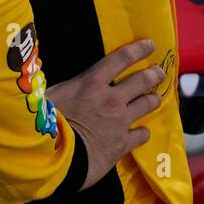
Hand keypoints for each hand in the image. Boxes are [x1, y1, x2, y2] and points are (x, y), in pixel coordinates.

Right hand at [47, 38, 164, 190]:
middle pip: (142, 80)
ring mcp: (120, 121)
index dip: (138, 50)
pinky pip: (142, 135)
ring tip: (155, 98)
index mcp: (92, 83)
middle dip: (154, 74)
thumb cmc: (44, 123)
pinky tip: (142, 133)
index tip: (150, 45)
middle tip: (159, 72)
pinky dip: (143, 132)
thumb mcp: (49, 96)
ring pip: (147, 104)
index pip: (121, 59)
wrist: (51, 158)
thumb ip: (66, 89)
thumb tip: (62, 85)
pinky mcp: (122, 144)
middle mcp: (111, 99)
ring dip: (153, 100)